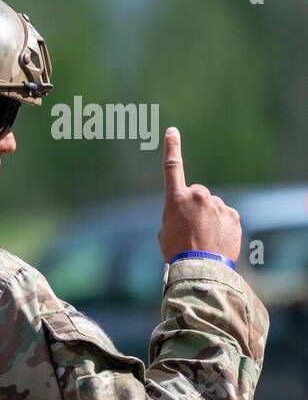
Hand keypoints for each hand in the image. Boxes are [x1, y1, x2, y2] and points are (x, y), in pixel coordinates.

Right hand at [157, 127, 241, 262]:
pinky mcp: (233, 215)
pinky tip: (216, 241)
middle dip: (194, 206)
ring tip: (204, 239)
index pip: (172, 168)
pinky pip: (226, 216)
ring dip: (209, 218)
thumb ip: (175, 215)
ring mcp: (218, 205)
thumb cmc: (176, 252)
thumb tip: (190, 215)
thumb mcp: (166, 232)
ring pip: (212, 207)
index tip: (172, 132)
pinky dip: (222, 226)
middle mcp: (198, 196)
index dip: (171, 148)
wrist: (200, 268)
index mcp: (176, 199)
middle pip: (196, 194)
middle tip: (190, 229)